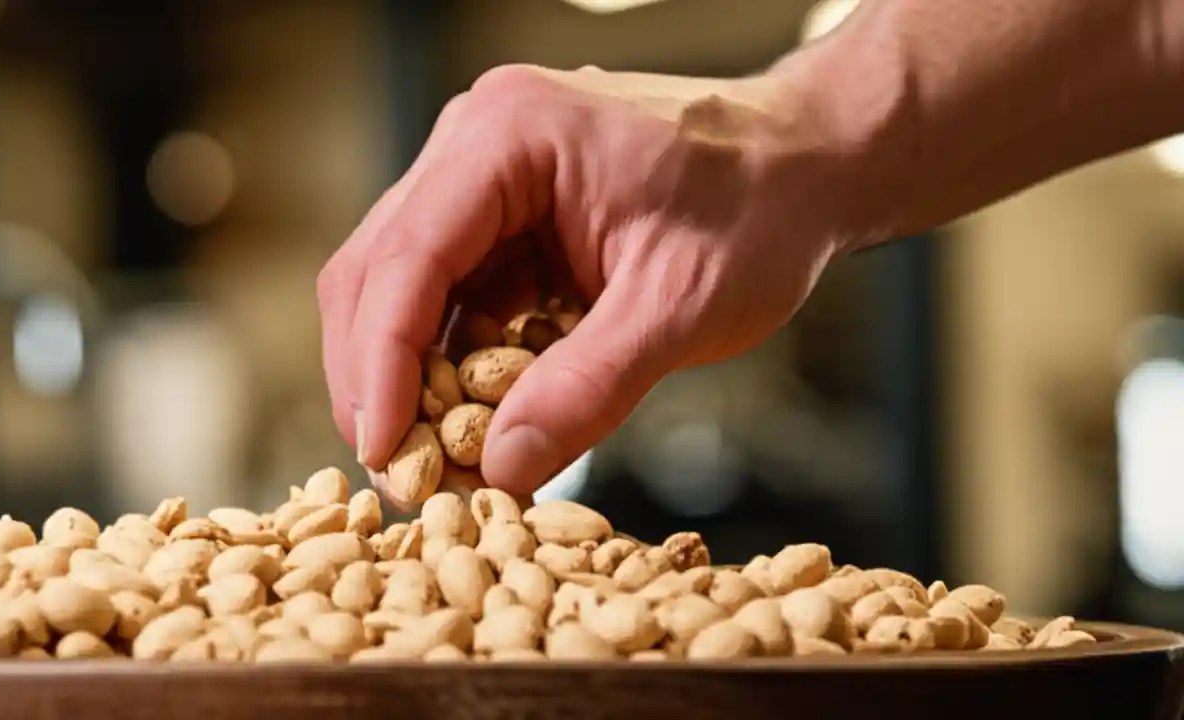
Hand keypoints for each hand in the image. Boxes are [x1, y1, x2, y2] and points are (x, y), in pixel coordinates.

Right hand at [318, 64, 869, 497]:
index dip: (380, 365)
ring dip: (408, 375)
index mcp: (510, 136)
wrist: (808, 165)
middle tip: (397, 472)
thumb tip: (498, 471)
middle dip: (377, 377)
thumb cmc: (761, 210)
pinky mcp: (504, 216)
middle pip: (378, 270)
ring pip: (401, 286)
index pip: (408, 258)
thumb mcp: (681, 307)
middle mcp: (477, 142)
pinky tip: (472, 416)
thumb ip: (588, 388)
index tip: (382, 453)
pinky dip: (452, 361)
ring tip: (429, 459)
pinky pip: (451, 295)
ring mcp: (484, 175)